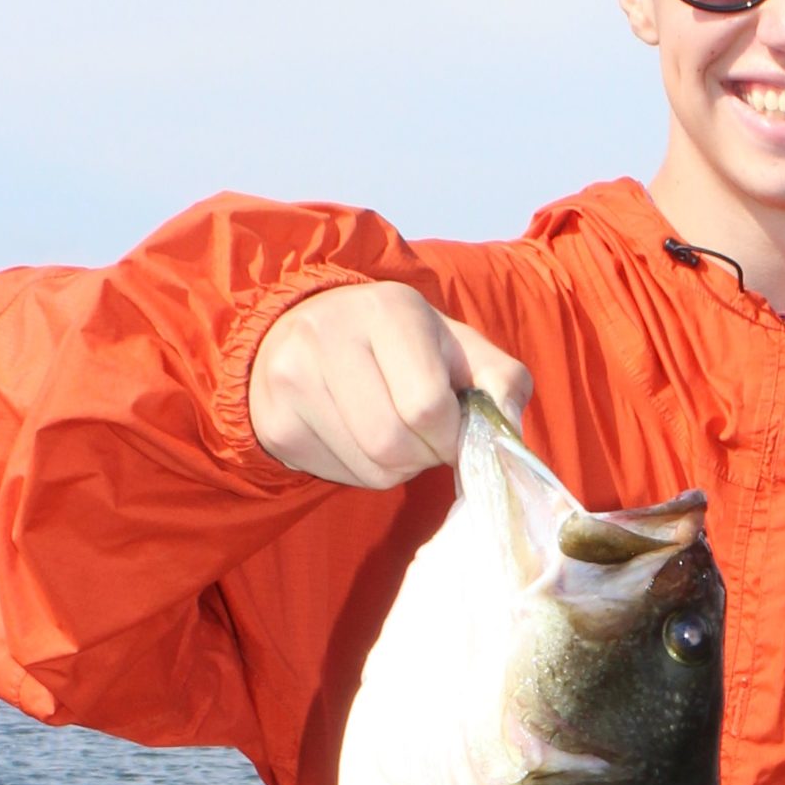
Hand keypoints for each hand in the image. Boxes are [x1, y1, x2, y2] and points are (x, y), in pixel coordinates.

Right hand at [248, 283, 532, 488]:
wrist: (313, 330)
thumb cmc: (401, 344)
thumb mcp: (457, 346)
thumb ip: (501, 381)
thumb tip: (510, 429)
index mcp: (387, 309)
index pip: (426, 406)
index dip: (450, 435)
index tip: (452, 429)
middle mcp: (327, 335)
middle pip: (392, 444)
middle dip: (423, 456)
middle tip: (424, 437)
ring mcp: (290, 379)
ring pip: (368, 468)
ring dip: (396, 468)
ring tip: (392, 433)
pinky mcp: (275, 422)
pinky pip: (338, 476)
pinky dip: (363, 471)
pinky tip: (358, 438)